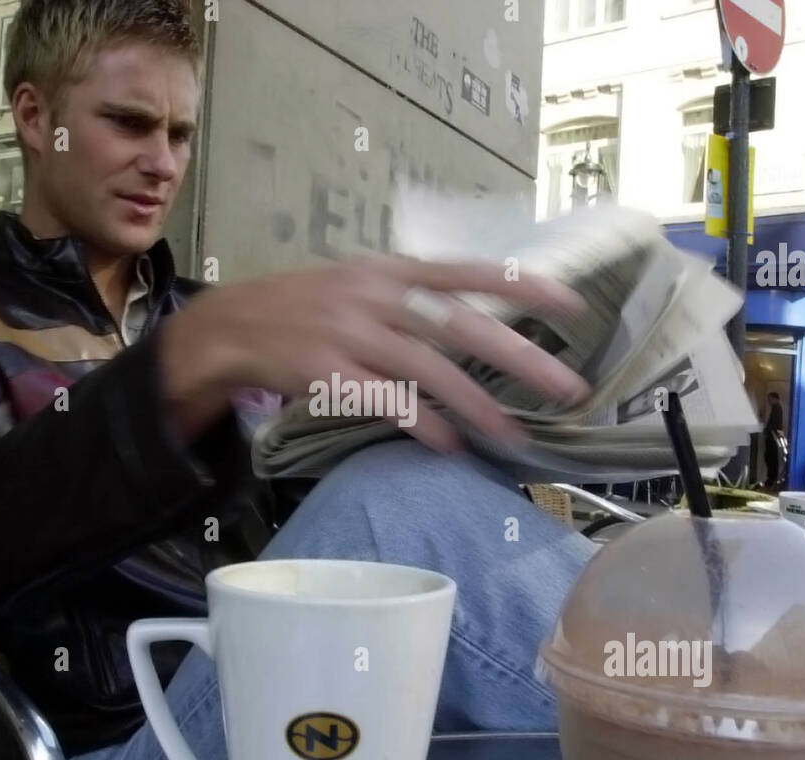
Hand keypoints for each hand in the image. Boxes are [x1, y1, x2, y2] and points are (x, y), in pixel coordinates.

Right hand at [158, 254, 591, 452]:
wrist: (230, 326)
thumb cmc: (307, 309)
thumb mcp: (362, 286)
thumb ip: (414, 299)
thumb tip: (479, 327)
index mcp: (392, 270)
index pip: (470, 273)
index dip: (523, 287)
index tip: (574, 305)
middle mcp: (377, 295)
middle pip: (461, 325)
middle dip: (519, 358)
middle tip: (567, 388)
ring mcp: (350, 331)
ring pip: (427, 369)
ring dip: (474, 405)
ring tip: (511, 435)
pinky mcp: (325, 370)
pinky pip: (383, 400)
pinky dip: (420, 423)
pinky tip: (448, 444)